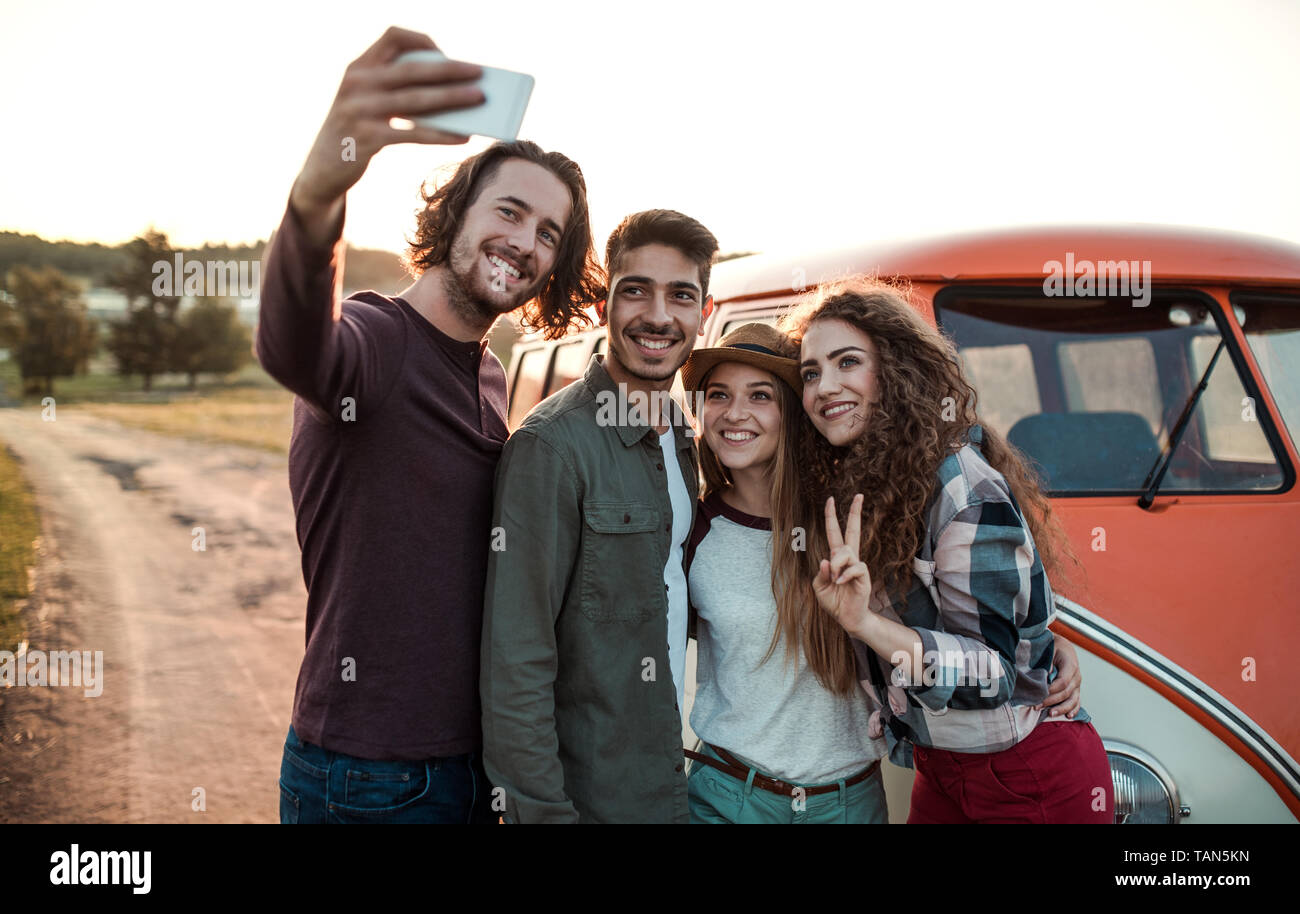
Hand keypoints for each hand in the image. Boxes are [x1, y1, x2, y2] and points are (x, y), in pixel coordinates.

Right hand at [290, 27, 484, 240]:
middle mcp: (356, 82)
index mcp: (358, 67)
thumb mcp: (369, 104)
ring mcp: (359, 110)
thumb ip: (399, 92)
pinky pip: (413, 134)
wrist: (321, 170)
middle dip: (450, 70)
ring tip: (479, 100)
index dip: (422, 40)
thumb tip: (454, 94)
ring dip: (453, 99)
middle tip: (480, 73)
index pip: (392, 36)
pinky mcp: (366, 138)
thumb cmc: (356, 132)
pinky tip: (462, 136)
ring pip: (416, 100)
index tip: (444, 53)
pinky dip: (441, 134)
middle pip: (412, 68)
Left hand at [812, 494, 872, 637]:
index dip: (831, 517)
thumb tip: (827, 560)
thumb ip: (821, 573)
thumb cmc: (833, 601)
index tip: (831, 499)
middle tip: (859, 495)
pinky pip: (854, 567)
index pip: (835, 533)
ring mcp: (857, 565)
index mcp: (836, 558)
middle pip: (853, 530)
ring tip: (835, 581)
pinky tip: (840, 583)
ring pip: (845, 552)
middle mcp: (849, 558)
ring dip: (836, 565)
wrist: (847, 618)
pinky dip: (844, 575)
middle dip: (855, 512)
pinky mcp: (864, 575)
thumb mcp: (819, 587)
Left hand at [1037, 631, 1081, 717]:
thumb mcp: (1049, 649)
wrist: (1062, 646)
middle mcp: (1076, 676)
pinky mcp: (1076, 688)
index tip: (1038, 694)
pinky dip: (1073, 709)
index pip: (1063, 682)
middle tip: (1036, 706)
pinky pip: (1077, 701)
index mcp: (1071, 665)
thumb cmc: (1053, 646)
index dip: (1051, 690)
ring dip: (1062, 708)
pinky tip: (1068, 716)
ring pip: (1073, 699)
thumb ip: (1048, 661)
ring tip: (1051, 714)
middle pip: (1066, 693)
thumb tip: (1046, 675)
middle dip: (1051, 701)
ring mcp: (1077, 683)